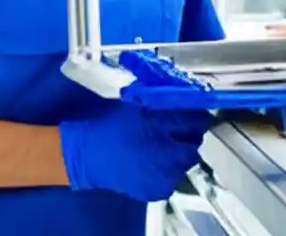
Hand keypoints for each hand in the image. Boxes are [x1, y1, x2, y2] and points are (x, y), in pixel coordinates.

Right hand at [60, 103, 210, 201]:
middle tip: (174, 132)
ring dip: (179, 154)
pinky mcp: (159, 190)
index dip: (196, 116)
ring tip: (161, 149)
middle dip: (188, 136)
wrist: (87, 155)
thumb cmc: (109, 124)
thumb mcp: (136, 103)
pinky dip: (168, 170)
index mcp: (162, 126)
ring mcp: (166, 175)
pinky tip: (153, 164)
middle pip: (195, 143)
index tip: (192, 115)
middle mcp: (170, 153)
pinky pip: (173, 178)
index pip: (197, 120)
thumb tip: (183, 95)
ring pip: (186, 162)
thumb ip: (162, 101)